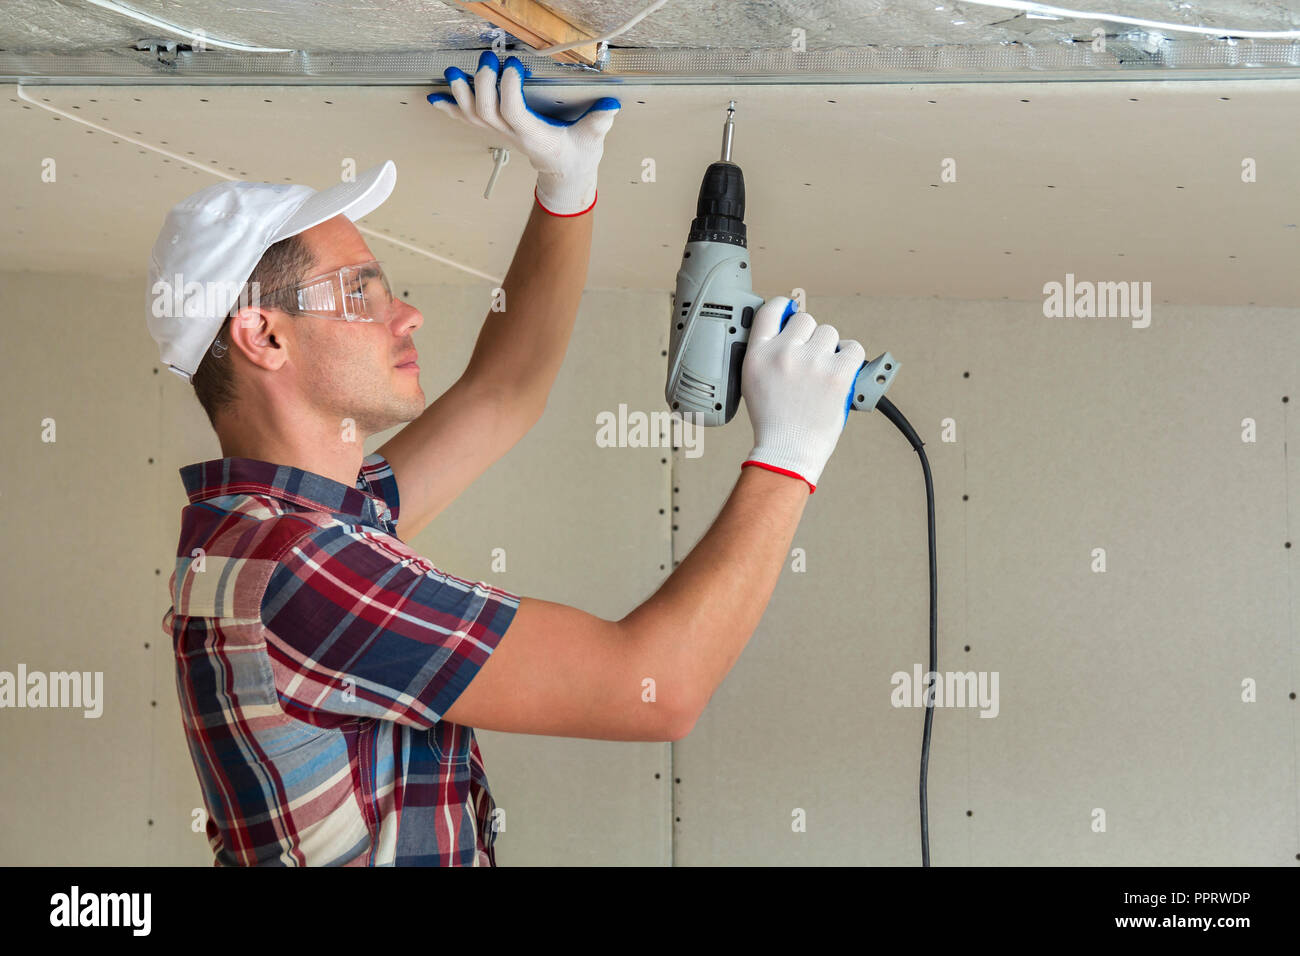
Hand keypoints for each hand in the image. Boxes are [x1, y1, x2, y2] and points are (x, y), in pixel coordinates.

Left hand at [427, 51, 620, 215]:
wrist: (564, 176)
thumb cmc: (576, 157)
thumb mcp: (592, 140)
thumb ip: (600, 123)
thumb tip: (611, 105)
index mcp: (534, 135)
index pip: (513, 112)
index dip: (508, 88)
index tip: (514, 64)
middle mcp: (512, 134)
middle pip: (485, 111)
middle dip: (482, 83)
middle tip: (487, 59)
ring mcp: (501, 133)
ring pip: (472, 116)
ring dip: (460, 94)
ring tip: (454, 73)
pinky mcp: (496, 129)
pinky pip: (467, 120)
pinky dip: (451, 108)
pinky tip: (437, 98)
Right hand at [739, 296, 865, 493]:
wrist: (788, 450)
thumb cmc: (774, 421)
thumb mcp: (753, 381)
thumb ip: (768, 353)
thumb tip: (790, 330)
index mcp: (759, 354)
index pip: (770, 311)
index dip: (784, 307)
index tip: (790, 311)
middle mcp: (784, 353)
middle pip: (806, 320)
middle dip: (810, 337)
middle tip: (809, 361)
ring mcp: (812, 362)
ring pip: (830, 333)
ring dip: (830, 349)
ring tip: (824, 372)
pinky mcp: (838, 373)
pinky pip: (853, 348)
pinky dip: (851, 358)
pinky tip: (841, 373)